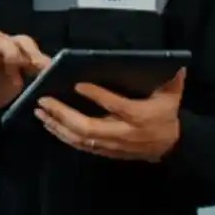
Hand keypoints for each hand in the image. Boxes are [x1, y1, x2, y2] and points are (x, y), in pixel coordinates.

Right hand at [0, 30, 51, 127]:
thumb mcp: (15, 84)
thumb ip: (27, 73)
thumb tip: (46, 70)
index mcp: (8, 51)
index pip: (24, 43)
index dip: (37, 53)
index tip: (49, 67)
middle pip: (11, 36)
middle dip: (26, 49)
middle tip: (34, 65)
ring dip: (7, 47)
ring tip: (15, 62)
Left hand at [35, 68, 186, 161]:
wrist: (171, 147)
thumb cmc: (167, 115)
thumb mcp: (172, 96)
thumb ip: (172, 79)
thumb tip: (174, 62)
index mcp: (139, 116)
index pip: (116, 106)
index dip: (97, 96)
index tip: (77, 84)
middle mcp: (123, 132)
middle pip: (89, 127)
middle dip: (64, 114)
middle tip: (44, 100)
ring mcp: (112, 145)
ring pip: (80, 139)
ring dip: (58, 126)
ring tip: (40, 112)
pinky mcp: (106, 151)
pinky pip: (81, 146)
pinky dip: (63, 136)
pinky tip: (50, 125)